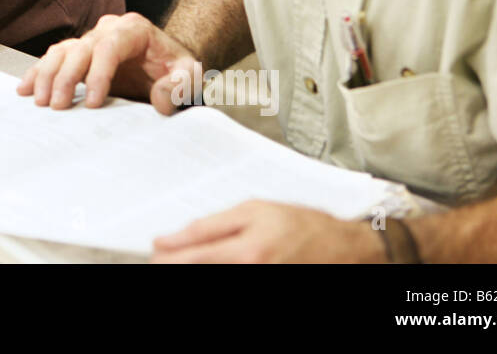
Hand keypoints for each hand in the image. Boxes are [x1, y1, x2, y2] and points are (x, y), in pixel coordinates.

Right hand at [17, 11, 201, 112]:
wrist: (166, 65)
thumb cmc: (176, 69)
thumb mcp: (189, 75)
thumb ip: (179, 85)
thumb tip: (159, 97)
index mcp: (133, 30)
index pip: (110, 46)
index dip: (99, 73)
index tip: (95, 102)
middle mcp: (107, 29)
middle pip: (80, 49)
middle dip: (67, 77)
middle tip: (59, 105)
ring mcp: (90, 40)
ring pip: (61, 51)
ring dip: (48, 75)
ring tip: (40, 101)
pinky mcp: (78, 54)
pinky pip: (53, 58)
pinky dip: (39, 73)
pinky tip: (26, 89)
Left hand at [152, 201, 385, 262]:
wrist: (341, 246)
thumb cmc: (298, 224)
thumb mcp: (254, 210)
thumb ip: (212, 225)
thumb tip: (176, 237)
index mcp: (246, 249)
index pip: (194, 256)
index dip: (169, 255)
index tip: (155, 250)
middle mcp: (251, 270)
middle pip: (200, 270)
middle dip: (178, 264)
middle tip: (162, 259)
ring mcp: (259, 280)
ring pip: (214, 276)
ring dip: (194, 267)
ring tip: (185, 259)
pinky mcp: (265, 287)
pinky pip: (231, 280)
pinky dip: (216, 271)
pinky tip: (213, 262)